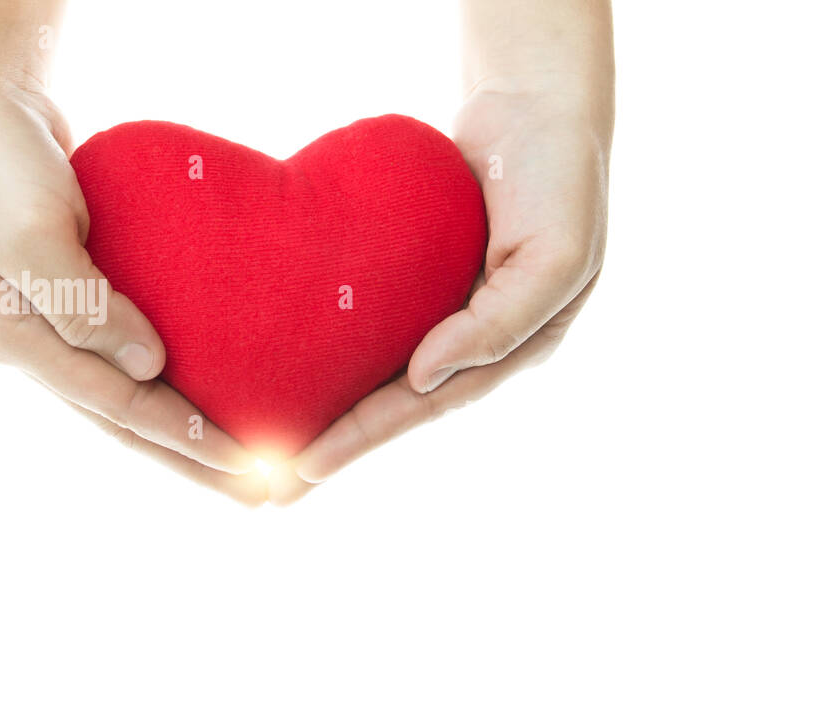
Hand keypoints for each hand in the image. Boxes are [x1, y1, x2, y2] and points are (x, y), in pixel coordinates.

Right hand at [0, 2, 267, 504]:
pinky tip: (223, 387)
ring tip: (253, 461)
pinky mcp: (82, 292)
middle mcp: (36, 343)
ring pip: (135, 392)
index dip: (184, 439)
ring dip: (191, 428)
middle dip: (195, 461)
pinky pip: (138, 347)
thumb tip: (149, 368)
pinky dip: (179, 374)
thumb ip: (83, 304)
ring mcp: (56, 321)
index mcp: (17, 341)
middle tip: (263, 497)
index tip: (250, 462)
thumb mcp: (28, 229)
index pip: (116, 408)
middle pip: (129, 420)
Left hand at [289, 1, 614, 487]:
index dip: (368, 437)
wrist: (541, 101)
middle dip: (338, 443)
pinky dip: (333, 345)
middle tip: (274, 488)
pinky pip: (369, 318)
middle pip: (396, 403)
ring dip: (330, 406)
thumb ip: (501, 323)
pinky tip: (290, 362)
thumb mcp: (556, 255)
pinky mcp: (417, 274)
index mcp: (513, 347)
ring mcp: (444, 307)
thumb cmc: (560, 177)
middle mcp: (474, 339)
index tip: (307, 465)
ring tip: (270, 440)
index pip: (429, 405)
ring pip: (378, 368)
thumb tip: (424, 379)